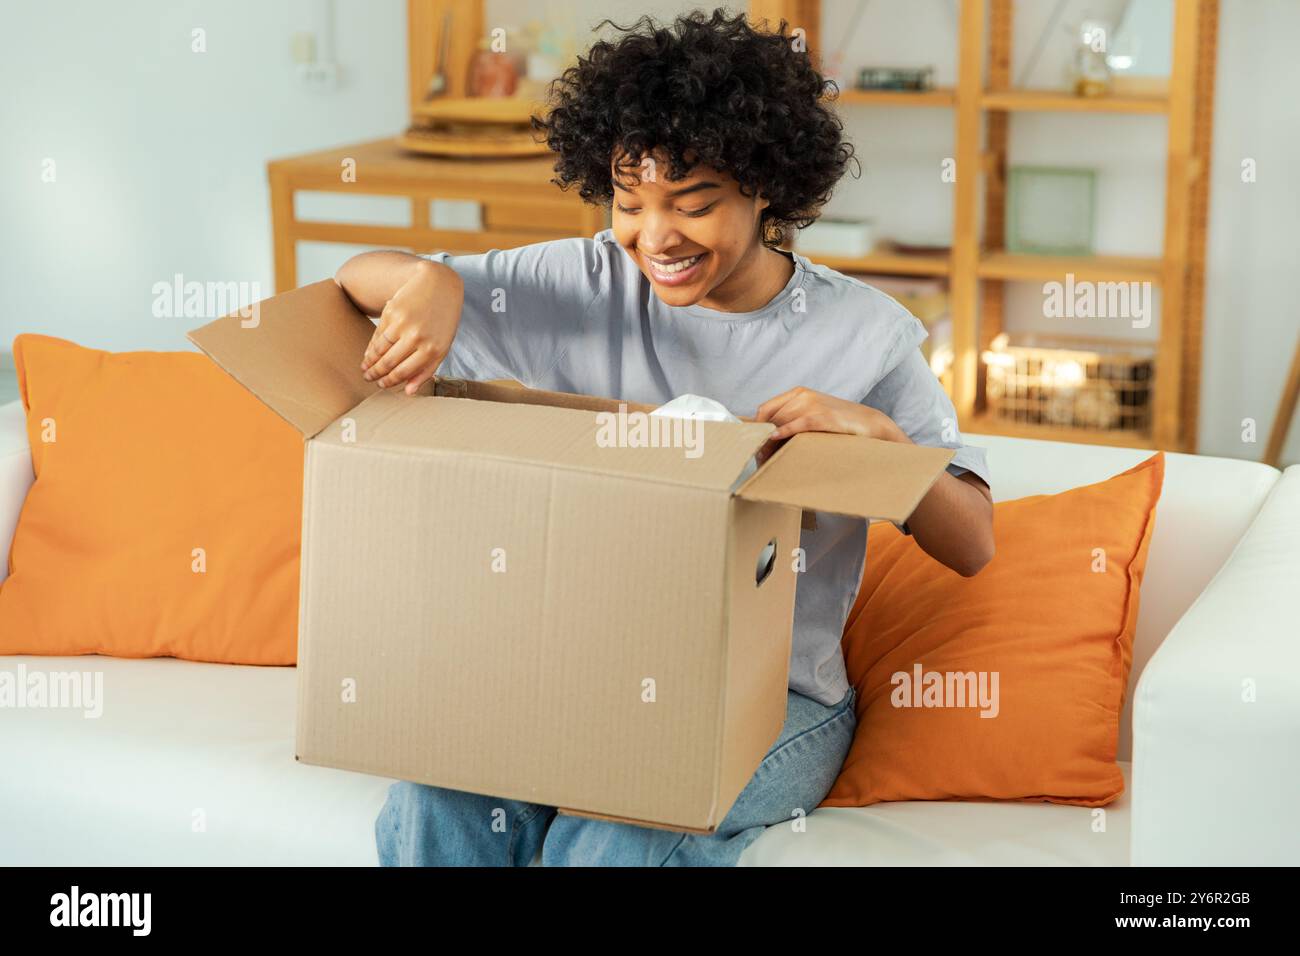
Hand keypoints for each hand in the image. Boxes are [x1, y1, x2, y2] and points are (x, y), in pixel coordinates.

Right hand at [360, 260, 463, 394]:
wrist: (439, 285)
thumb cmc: (442, 320)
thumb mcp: (442, 346)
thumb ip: (426, 370)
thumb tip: (408, 392)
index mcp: (432, 349)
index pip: (403, 372)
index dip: (389, 381)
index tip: (381, 385)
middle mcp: (417, 337)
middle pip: (389, 362)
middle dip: (376, 373)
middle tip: (368, 378)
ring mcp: (403, 323)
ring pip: (380, 349)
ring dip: (369, 361)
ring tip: (364, 368)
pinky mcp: (392, 311)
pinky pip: (378, 334)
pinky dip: (372, 345)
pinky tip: (369, 352)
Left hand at [752, 386, 907, 464]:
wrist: (870, 423)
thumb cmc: (839, 424)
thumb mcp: (813, 416)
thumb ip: (792, 420)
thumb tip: (766, 438)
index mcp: (798, 393)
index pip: (766, 409)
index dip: (756, 428)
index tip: (752, 445)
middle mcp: (803, 395)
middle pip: (771, 418)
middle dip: (762, 439)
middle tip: (758, 458)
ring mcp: (814, 404)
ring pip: (781, 422)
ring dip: (770, 443)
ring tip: (766, 460)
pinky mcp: (825, 416)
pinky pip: (799, 424)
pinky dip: (784, 431)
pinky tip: (775, 439)